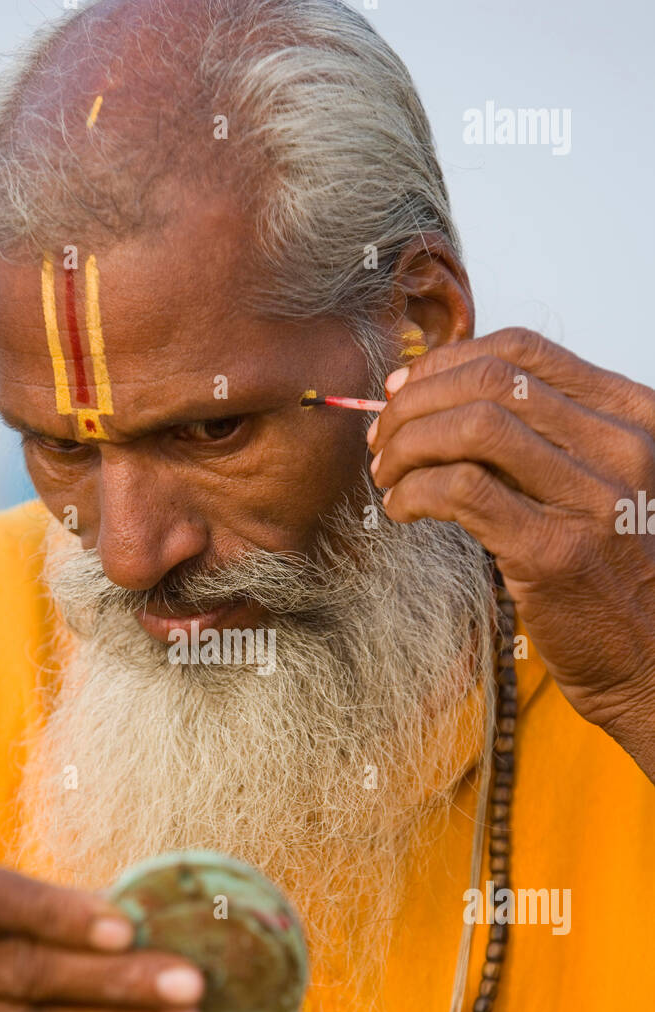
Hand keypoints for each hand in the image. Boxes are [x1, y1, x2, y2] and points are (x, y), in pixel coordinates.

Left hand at [369, 328, 654, 766]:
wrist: (654, 660)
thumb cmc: (618, 575)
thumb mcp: (602, 485)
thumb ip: (546, 441)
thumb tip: (447, 401)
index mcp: (632, 418)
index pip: (524, 351)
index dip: (448, 361)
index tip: (406, 389)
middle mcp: (621, 449)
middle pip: (490, 382)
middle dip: (416, 402)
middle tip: (383, 435)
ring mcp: (591, 500)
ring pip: (473, 427)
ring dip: (409, 444)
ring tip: (387, 473)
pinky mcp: (552, 553)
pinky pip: (461, 491)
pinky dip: (414, 492)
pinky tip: (401, 510)